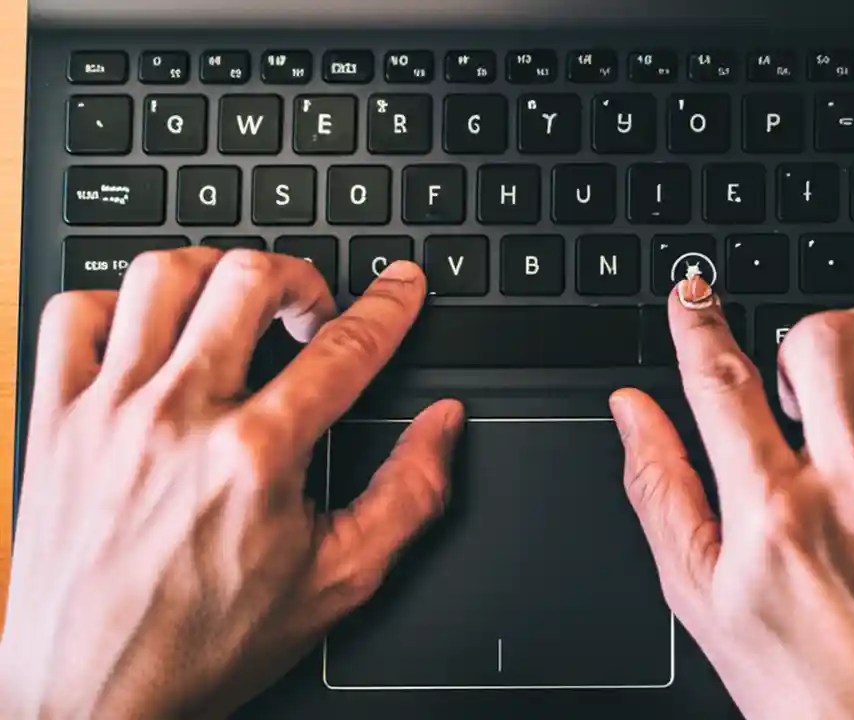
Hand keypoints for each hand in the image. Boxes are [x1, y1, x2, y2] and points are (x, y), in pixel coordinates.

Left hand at [0, 249, 462, 717]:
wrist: (91, 696)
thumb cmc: (205, 643)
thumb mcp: (338, 582)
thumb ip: (407, 496)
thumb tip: (442, 427)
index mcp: (256, 457)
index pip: (343, 349)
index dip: (388, 306)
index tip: (402, 285)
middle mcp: (178, 418)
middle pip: (249, 279)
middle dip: (302, 276)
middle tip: (313, 308)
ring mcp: (108, 411)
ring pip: (162, 275)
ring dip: (215, 272)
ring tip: (235, 304)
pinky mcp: (54, 419)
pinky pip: (74, 314)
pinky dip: (116, 303)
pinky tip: (148, 333)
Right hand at [610, 285, 853, 719]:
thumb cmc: (800, 688)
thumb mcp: (700, 597)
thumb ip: (661, 491)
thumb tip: (633, 411)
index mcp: (774, 513)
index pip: (722, 377)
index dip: (697, 318)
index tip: (695, 294)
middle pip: (824, 338)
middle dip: (800, 336)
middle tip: (800, 375)